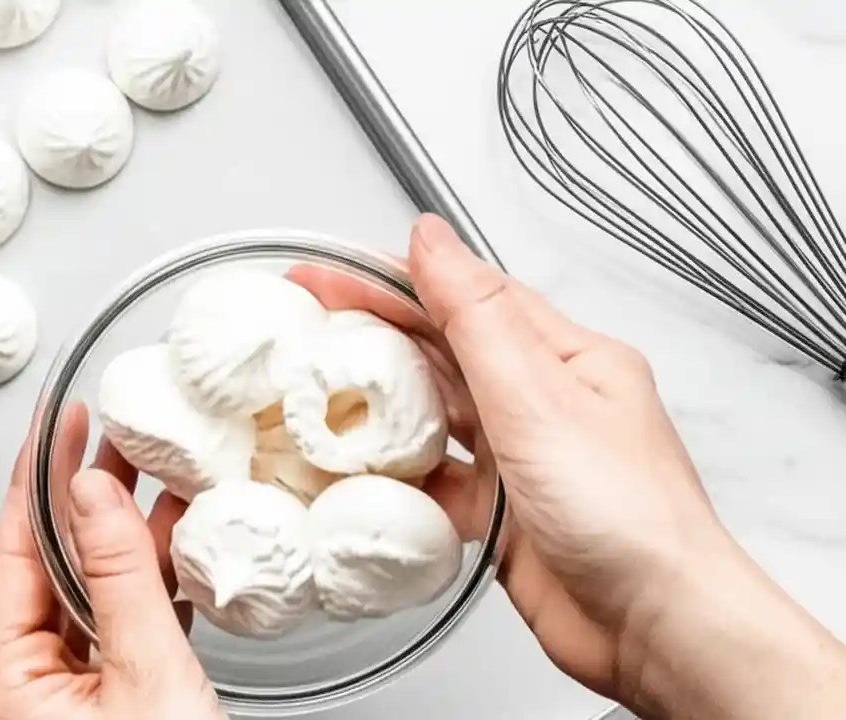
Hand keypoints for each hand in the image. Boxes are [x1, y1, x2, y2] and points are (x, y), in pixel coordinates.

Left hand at [0, 404, 224, 719]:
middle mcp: (25, 691)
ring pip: (87, 598)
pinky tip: (175, 553)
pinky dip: (147, 588)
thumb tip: (94, 496)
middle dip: (86, 499)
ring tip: (156, 483)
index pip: (10, 550)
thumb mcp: (146, 673)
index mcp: (7, 683)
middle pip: (47, 567)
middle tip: (114, 440)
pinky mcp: (108, 711)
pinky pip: (117, 631)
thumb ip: (119, 580)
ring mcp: (64, 703)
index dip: (36, 477)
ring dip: (126, 542)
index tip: (59, 422)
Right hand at [291, 214, 845, 718]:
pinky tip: (367, 475)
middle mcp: (544, 402)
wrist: (657, 629)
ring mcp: (522, 461)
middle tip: (306, 327)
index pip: (464, 297)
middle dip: (373, 335)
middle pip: (443, 353)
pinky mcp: (504, 516)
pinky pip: (438, 482)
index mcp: (567, 357)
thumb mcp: (539, 398)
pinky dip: (400, 478)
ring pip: (436, 416)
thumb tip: (432, 241)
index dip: (391, 280)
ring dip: (382, 406)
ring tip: (321, 394)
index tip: (329, 273)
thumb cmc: (632, 517)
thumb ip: (476, 319)